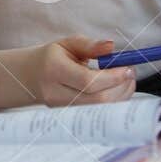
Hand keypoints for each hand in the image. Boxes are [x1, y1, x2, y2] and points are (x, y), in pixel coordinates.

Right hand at [17, 36, 135, 105]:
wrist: (29, 78)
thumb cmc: (51, 58)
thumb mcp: (66, 44)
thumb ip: (90, 45)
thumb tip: (111, 46)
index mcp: (53, 70)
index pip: (88, 81)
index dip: (113, 77)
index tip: (128, 67)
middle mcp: (56, 93)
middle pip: (98, 99)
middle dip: (121, 87)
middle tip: (130, 72)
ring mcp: (63, 109)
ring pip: (102, 109)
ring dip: (121, 95)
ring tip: (125, 79)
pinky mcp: (72, 117)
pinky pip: (99, 113)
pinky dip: (114, 101)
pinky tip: (116, 88)